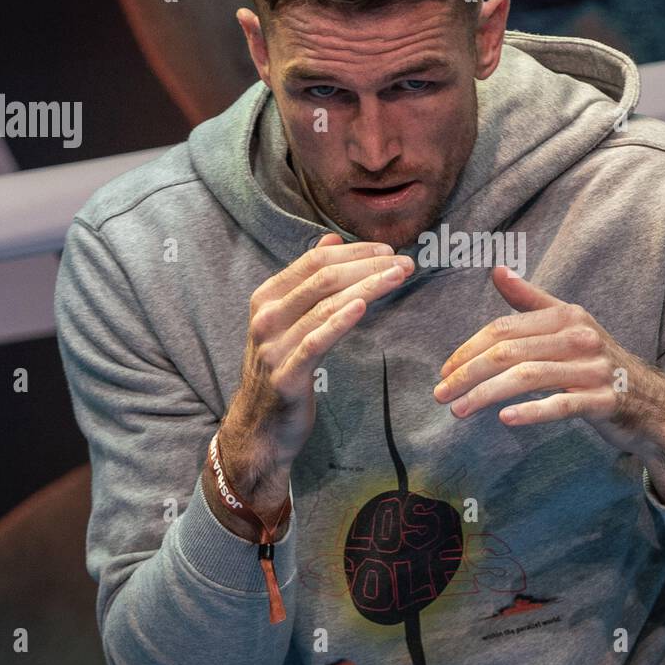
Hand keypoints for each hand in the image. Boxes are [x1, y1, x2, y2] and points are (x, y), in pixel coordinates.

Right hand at [220, 233, 414, 505]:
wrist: (260, 427)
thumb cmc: (281, 367)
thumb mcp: (287, 318)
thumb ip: (307, 279)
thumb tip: (331, 237)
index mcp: (267, 297)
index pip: (314, 260)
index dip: (354, 251)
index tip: (389, 250)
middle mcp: (266, 317)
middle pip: (323, 277)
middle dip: (367, 265)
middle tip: (404, 262)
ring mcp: (274, 346)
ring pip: (325, 305)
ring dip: (367, 287)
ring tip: (398, 277)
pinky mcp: (286, 375)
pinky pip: (316, 342)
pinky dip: (340, 321)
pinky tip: (363, 306)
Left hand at [433, 266, 664, 499]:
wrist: (651, 401)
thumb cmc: (598, 363)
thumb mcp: (569, 327)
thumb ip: (532, 302)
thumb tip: (498, 271)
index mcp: (566, 316)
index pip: (504, 329)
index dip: (468, 349)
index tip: (444, 371)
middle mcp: (580, 336)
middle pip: (509, 352)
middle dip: (468, 373)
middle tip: (441, 395)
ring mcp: (593, 369)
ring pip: (528, 378)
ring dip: (486, 395)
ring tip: (459, 411)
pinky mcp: (604, 400)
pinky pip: (562, 404)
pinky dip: (532, 410)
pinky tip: (505, 419)